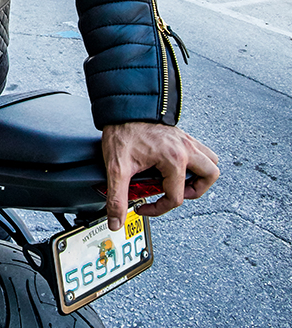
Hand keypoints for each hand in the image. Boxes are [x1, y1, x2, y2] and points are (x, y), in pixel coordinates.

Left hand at [101, 121, 218, 231]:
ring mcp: (185, 140)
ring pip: (211, 161)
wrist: (121, 107)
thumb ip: (117, 197)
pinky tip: (174, 166)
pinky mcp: (181, 135)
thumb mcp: (117, 168)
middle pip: (209, 176)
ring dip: (200, 175)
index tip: (143, 206)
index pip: (177, 197)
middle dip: (194, 191)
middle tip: (175, 193)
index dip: (158, 209)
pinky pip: (200, 151)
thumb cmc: (122, 131)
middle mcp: (185, 148)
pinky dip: (194, 161)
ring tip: (180, 181)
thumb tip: (117, 220)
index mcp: (173, 159)